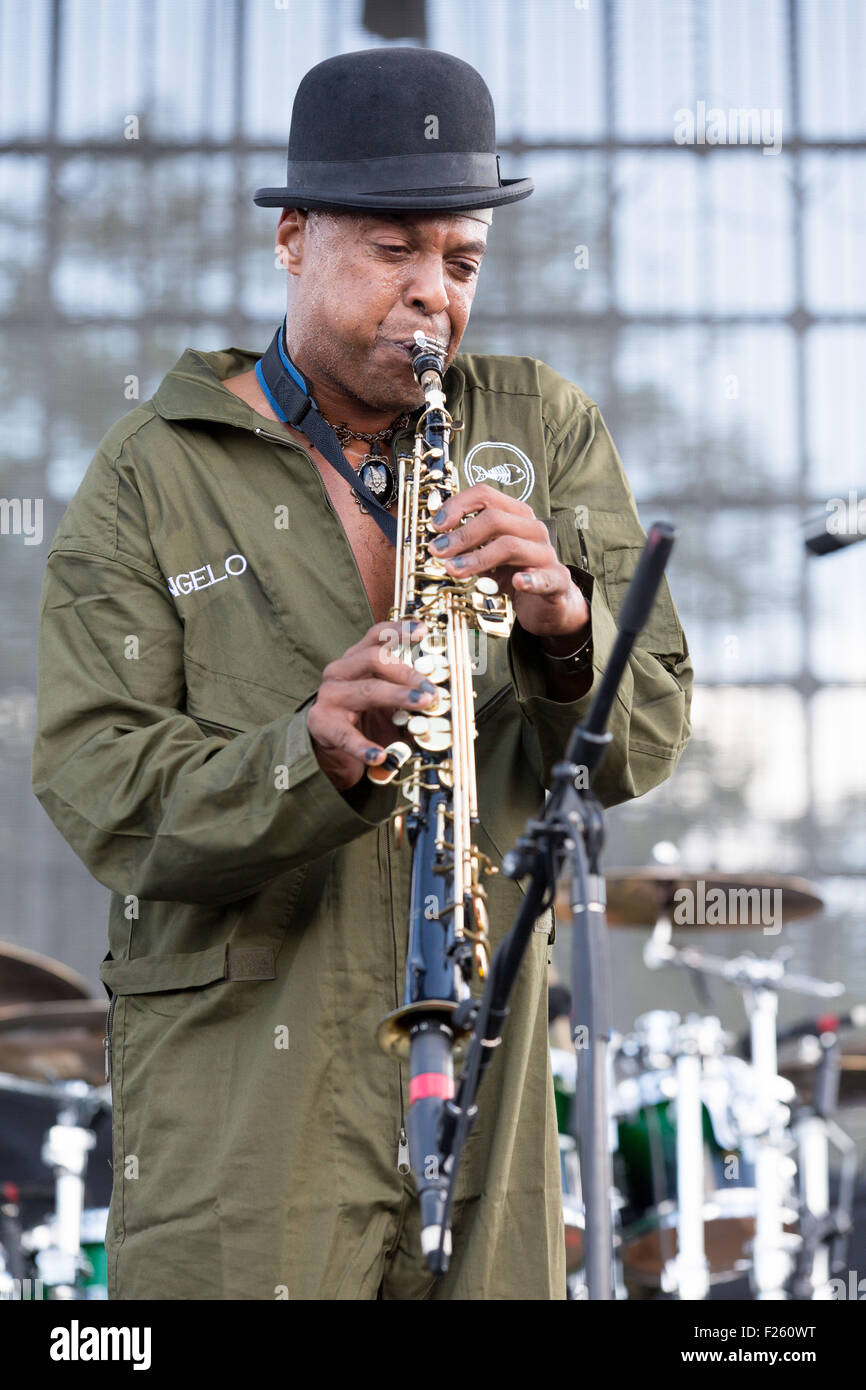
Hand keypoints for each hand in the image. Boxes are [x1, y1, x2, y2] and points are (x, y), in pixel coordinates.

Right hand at [307, 618, 435, 790]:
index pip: (376, 636)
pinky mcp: (323, 725)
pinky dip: (365, 747)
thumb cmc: (363, 719)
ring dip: (398, 696)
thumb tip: (442, 697)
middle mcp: (340, 673)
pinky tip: (381, 755)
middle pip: (374, 659)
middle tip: (432, 688)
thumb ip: (408, 694)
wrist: (332, 748)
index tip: (422, 631)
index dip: (398, 630)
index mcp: (356, 660)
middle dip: (408, 672)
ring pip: (367, 690)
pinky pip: (347, 736)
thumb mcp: (386, 702)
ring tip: (422, 705)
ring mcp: (330, 697)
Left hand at [427, 484, 588, 640]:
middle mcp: (532, 529)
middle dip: (461, 535)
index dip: (457, 506)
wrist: (549, 601)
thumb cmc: (516, 572)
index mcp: (515, 516)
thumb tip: (437, 541)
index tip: (437, 526)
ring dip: (477, 558)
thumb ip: (468, 545)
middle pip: (494, 519)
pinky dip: (530, 580)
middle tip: (437, 551)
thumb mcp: (488, 555)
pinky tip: (517, 582)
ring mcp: (546, 554)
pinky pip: (545, 578)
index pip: (485, 496)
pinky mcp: (557, 580)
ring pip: (510, 545)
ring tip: (454, 570)